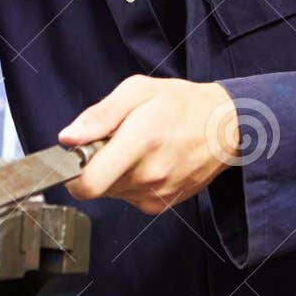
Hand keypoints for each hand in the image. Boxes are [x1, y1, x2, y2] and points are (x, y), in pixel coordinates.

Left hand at [59, 76, 238, 213]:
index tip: (76, 156)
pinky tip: (149, 162)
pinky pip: (128, 197)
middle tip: (116, 141)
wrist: (228, 128)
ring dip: (114, 173)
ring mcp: (156, 193)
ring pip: (111, 192)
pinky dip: (130, 182)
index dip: (71, 173)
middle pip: (95, 186)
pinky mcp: (160, 204)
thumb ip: (100, 114)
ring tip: (138, 149)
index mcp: (142, 140)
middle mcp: (150, 174)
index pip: (88, 182)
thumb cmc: (184, 105)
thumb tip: (68, 138)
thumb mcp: (139, 90)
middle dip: (96, 165)